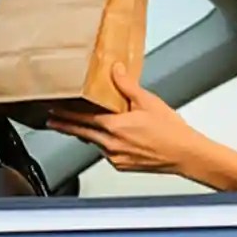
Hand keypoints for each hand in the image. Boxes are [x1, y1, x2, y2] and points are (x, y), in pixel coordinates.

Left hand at [46, 64, 202, 173]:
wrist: (185, 154)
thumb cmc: (170, 131)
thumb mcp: (148, 101)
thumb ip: (127, 86)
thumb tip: (115, 71)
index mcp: (115, 126)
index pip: (82, 118)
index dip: (66, 113)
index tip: (54, 109)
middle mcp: (111, 144)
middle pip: (81, 132)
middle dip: (65, 125)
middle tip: (51, 120)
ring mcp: (115, 157)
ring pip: (94, 143)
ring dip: (86, 134)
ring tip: (78, 126)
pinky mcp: (122, 165)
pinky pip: (106, 153)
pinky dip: (103, 144)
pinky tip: (108, 137)